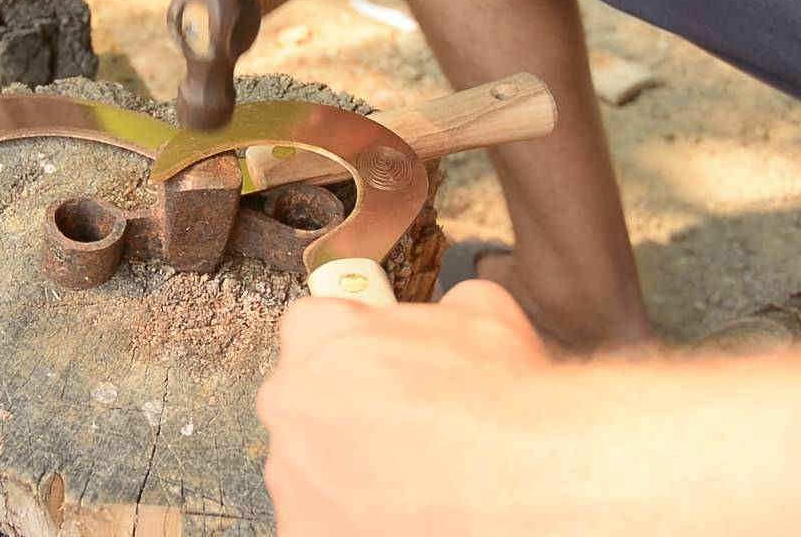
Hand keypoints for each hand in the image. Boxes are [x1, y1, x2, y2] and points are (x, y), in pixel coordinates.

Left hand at [256, 280, 549, 534]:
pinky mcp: (304, 528)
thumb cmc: (505, 397)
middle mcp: (289, 399)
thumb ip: (433, 308)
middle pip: (305, 399)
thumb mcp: (478, 311)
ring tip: (409, 475)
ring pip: (310, 464)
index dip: (353, 347)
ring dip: (347, 468)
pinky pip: (319, 517)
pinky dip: (351, 518)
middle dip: (344, 411)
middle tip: (400, 428)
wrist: (533, 474)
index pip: (311, 329)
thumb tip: (443, 314)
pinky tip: (400, 510)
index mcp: (316, 335)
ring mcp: (291, 472)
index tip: (379, 367)